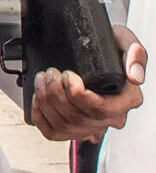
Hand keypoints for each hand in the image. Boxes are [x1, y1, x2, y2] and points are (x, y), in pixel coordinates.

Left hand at [31, 25, 145, 142]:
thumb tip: (134, 76)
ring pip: (64, 125)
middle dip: (56, 94)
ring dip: (45, 100)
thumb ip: (133, 52)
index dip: (78, 95)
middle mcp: (111, 117)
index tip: (67, 75)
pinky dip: (39, 115)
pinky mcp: (72, 129)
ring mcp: (92, 125)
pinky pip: (53, 132)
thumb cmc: (107, 48)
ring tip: (42, 79)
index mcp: (127, 100)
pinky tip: (38, 98)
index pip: (102, 110)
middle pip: (78, 118)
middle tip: (50, 73)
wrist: (91, 53)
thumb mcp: (123, 40)